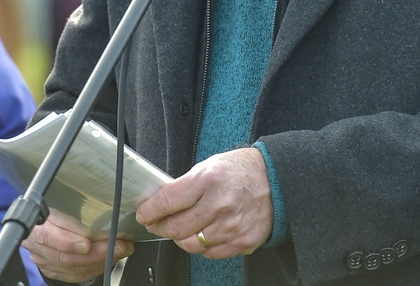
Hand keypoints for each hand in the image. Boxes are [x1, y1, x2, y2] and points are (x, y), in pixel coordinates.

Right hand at [22, 208, 133, 282]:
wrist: (35, 230)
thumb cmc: (49, 215)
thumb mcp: (57, 207)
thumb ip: (71, 217)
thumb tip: (97, 224)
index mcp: (37, 228)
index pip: (50, 236)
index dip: (69, 242)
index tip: (88, 243)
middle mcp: (39, 249)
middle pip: (67, 256)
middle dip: (96, 252)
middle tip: (119, 245)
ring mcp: (47, 263)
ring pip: (74, 268)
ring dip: (101, 260)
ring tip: (120, 250)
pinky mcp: (55, 272)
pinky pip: (77, 275)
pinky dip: (96, 267)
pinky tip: (109, 260)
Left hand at [136, 147, 273, 258]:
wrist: (275, 180)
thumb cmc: (240, 171)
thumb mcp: (209, 166)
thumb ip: (186, 186)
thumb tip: (161, 203)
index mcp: (208, 180)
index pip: (167, 202)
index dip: (149, 211)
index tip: (144, 214)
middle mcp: (219, 204)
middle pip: (176, 228)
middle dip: (159, 227)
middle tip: (156, 224)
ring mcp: (232, 226)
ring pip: (191, 244)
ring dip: (180, 239)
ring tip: (181, 229)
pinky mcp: (243, 241)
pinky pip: (211, 253)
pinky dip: (202, 246)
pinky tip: (202, 234)